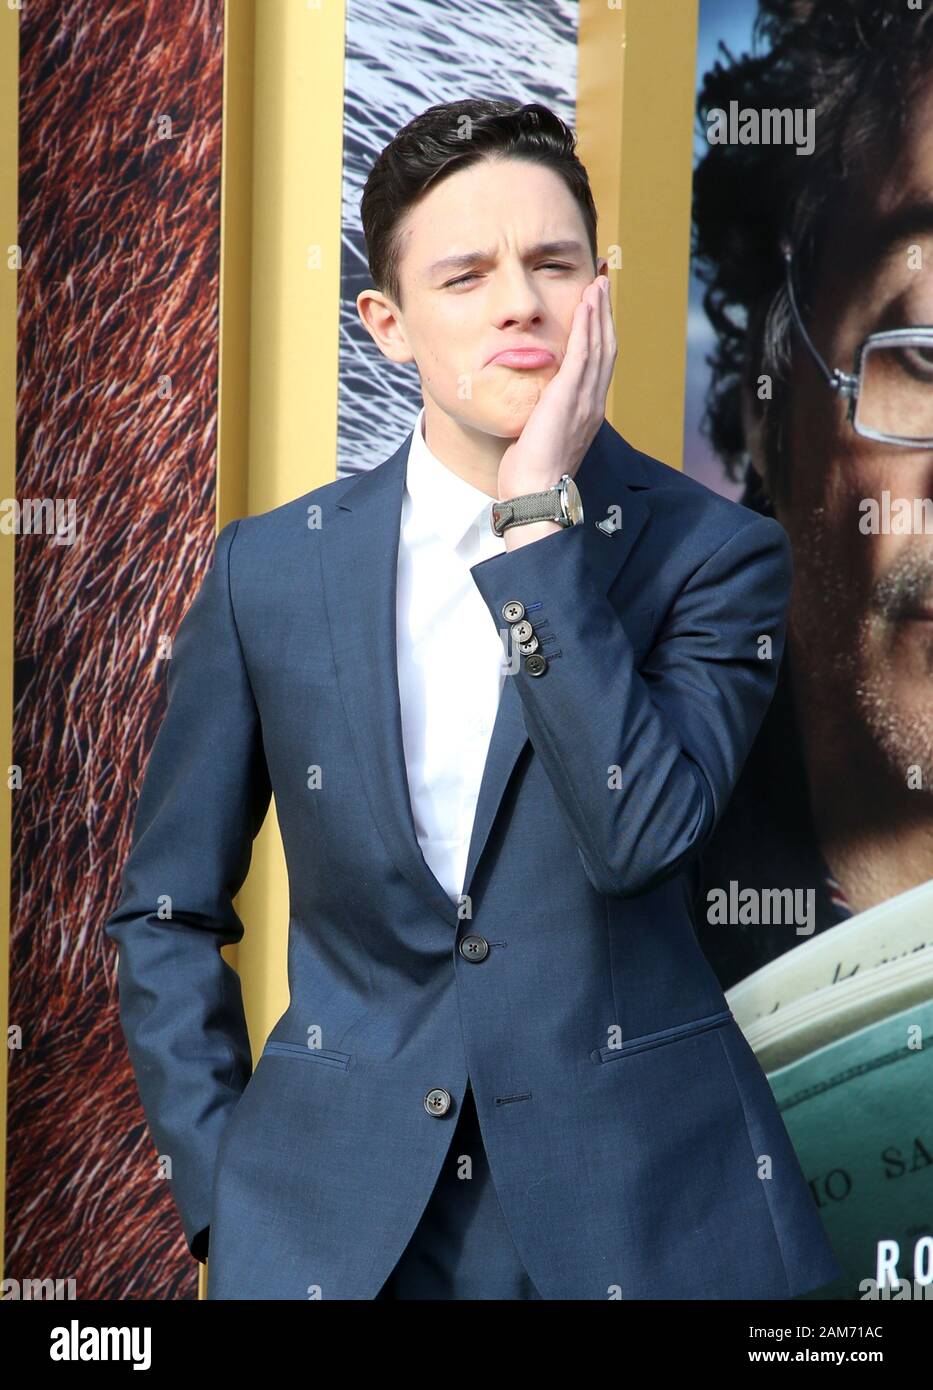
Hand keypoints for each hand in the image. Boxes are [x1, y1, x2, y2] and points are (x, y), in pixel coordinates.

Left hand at [497, 273, 615, 503]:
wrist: (534, 490)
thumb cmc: (531, 472)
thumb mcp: (541, 436)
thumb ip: (545, 416)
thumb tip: (536, 406)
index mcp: (587, 411)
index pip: (598, 363)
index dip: (599, 332)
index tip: (596, 307)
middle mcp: (593, 402)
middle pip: (605, 347)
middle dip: (605, 313)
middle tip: (602, 282)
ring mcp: (585, 399)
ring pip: (598, 345)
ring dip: (599, 311)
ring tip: (597, 283)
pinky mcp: (570, 397)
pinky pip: (583, 353)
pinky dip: (587, 326)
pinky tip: (586, 303)